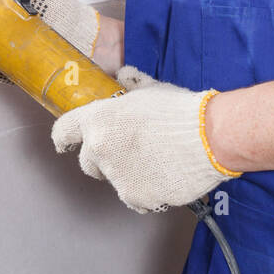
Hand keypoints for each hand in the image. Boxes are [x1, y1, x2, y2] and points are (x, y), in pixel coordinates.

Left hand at [50, 66, 241, 212]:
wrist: (210, 136)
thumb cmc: (181, 110)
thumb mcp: (152, 89)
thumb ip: (132, 84)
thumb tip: (124, 75)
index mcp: (99, 119)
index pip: (64, 131)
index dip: (63, 138)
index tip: (64, 144)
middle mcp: (100, 149)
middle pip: (87, 163)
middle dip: (101, 159)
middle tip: (127, 152)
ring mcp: (117, 177)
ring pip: (114, 181)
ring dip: (127, 174)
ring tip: (156, 161)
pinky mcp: (137, 197)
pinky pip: (136, 198)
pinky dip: (146, 192)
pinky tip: (164, 176)